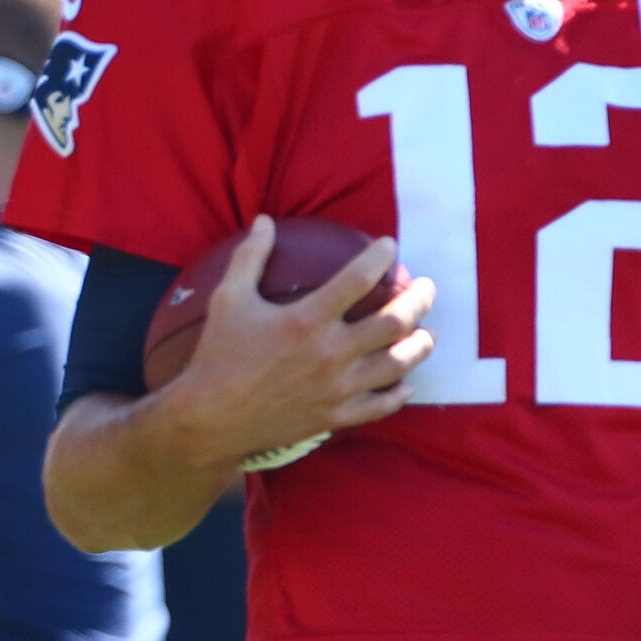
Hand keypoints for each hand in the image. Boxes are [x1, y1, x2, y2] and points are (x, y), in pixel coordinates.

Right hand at [168, 216, 435, 464]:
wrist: (211, 419)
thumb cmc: (217, 355)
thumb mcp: (228, 299)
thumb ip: (250, 257)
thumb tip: (265, 220)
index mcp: (307, 319)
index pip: (358, 279)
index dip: (380, 257)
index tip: (390, 247)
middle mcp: (330, 353)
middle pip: (395, 322)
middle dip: (418, 300)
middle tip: (425, 289)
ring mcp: (337, 388)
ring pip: (398, 364)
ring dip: (421, 345)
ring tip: (428, 334)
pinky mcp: (335, 416)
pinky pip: (380, 406)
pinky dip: (398, 394)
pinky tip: (405, 385)